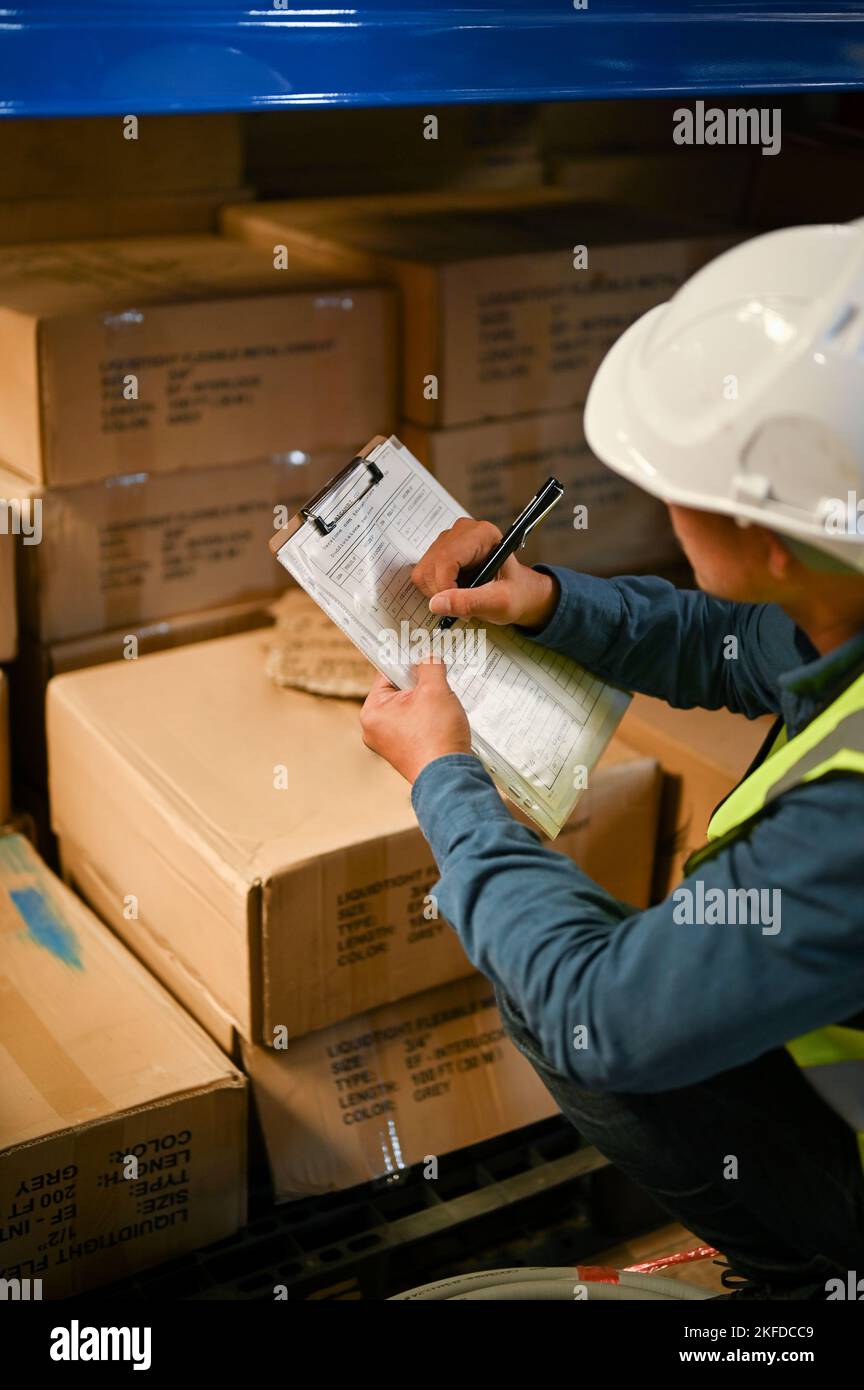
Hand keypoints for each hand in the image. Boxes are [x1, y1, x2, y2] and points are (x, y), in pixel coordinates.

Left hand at [360, 659, 471, 783]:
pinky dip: (431, 720)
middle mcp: (374, 730)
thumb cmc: (437, 737)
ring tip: (442, 709)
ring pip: (410, 708)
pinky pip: (416, 726)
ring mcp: (389, 744)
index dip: (408, 664)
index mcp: (371, 712)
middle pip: (399, 691)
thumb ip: (429, 666)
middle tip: (437, 687)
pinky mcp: (405, 753)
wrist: (450, 777)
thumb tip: (428, 658)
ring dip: (428, 703)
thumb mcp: (435, 689)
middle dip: (421, 687)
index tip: (423, 658)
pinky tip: (444, 723)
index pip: (387, 674)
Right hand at [411, 517, 558, 628]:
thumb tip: (436, 604)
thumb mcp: (499, 602)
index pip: (446, 559)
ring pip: (424, 571)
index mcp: (482, 534)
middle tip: (464, 605)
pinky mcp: (439, 551)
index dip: (445, 587)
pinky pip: (422, 574)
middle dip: (442, 592)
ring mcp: (448, 540)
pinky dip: (434, 590)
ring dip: (437, 592)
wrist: (518, 591)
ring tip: (462, 597)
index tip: (458, 607)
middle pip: (432, 566)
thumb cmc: (515, 593)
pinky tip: (455, 591)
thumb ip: (470, 603)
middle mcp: (462, 531)